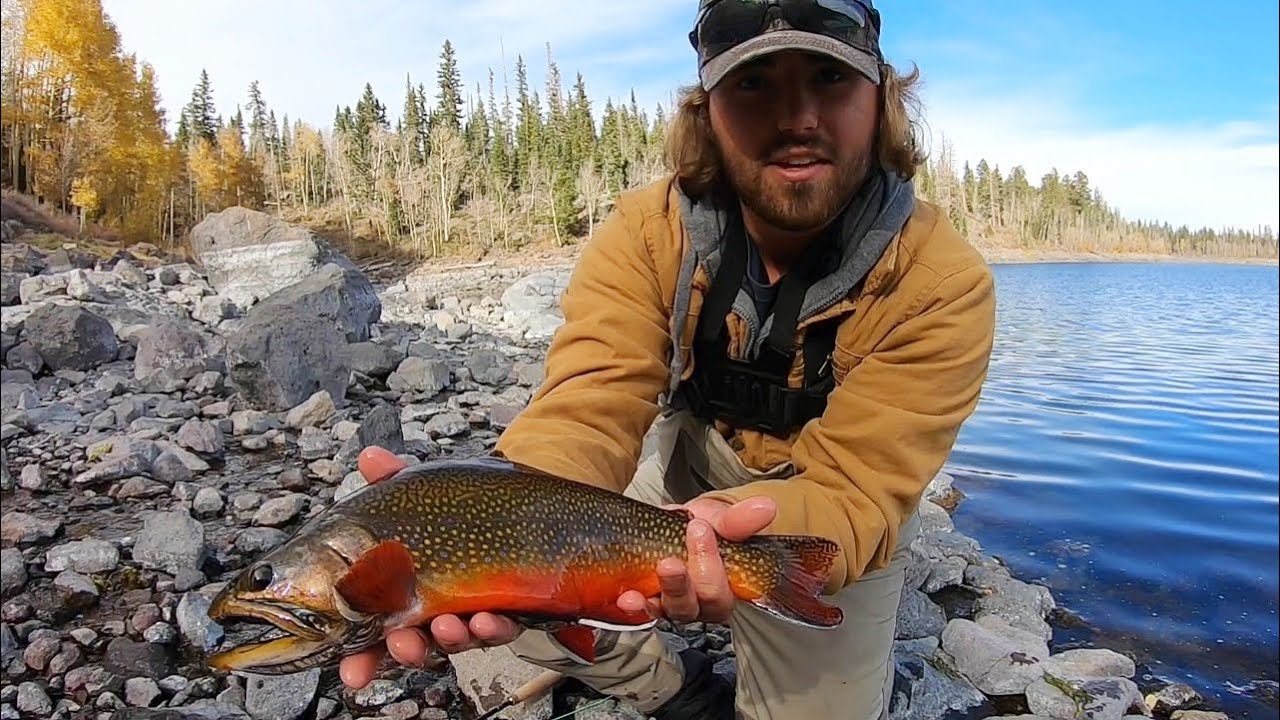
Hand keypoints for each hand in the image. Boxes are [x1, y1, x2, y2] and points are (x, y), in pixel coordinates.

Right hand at [337, 447, 522, 689]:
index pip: (377, 634)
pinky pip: (504, 626)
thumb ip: (394, 481)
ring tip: (448, 627)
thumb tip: (370, 457)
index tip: (351, 671)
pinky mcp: (511, 610)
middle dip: (407, 651)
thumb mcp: (422, 495)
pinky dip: (494, 626)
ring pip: (459, 639)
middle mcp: (436, 612)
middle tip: (403, 646)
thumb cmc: (455, 511)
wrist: (516, 507)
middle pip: (416, 644)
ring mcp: (473, 614)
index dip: (363, 658)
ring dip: (451, 638)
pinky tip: (487, 617)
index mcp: (403, 595)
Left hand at [616, 495, 776, 624]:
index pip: (722, 593)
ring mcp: (672, 603)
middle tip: (674, 556)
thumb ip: (740, 519)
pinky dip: (634, 605)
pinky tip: (626, 597)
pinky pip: (642, 608)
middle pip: (694, 604)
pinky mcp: (648, 599)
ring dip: (660, 591)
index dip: (712, 570)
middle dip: (684, 581)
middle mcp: (699, 604)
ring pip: (668, 608)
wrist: (681, 525)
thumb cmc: (709, 527)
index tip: (701, 530)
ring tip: (654, 571)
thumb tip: (766, 507)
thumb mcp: (722, 519)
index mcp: (725, 590)